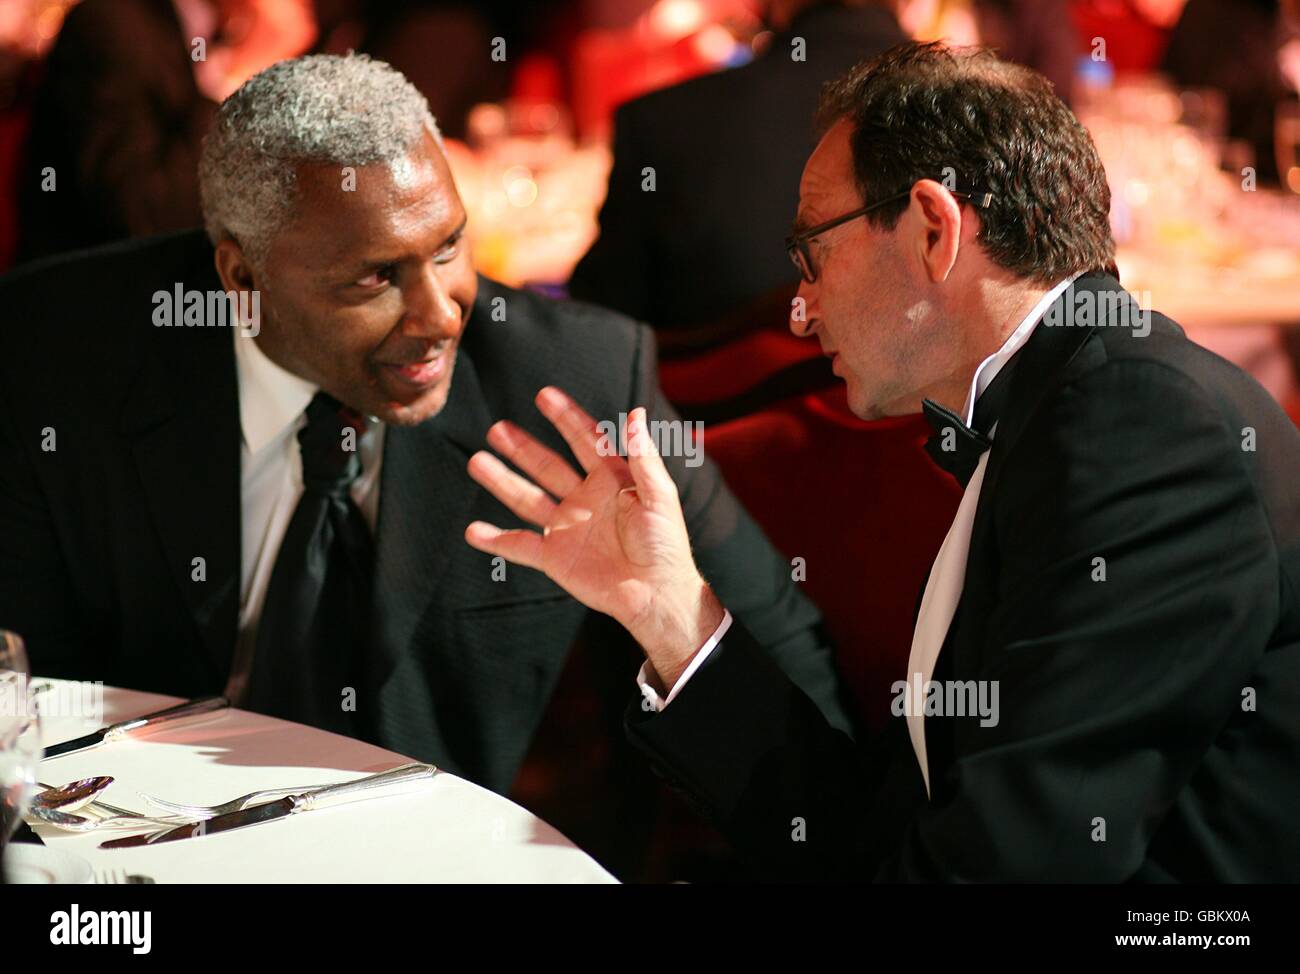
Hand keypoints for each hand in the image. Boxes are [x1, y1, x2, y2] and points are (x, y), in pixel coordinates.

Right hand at [464, 387, 724, 686]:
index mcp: (611, 479)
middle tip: (497, 428)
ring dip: (502, 481)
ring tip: (477, 461)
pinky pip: (520, 546)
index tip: (545, 395)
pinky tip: (473, 531)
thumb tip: (635, 413)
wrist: (657, 594)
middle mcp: (584, 499)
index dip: (566, 418)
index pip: (585, 440)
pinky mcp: (556, 558)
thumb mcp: (660, 495)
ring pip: (527, 499)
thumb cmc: (666, 545)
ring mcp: (567, 528)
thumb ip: (644, 457)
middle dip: (522, 447)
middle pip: (547, 466)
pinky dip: (496, 540)